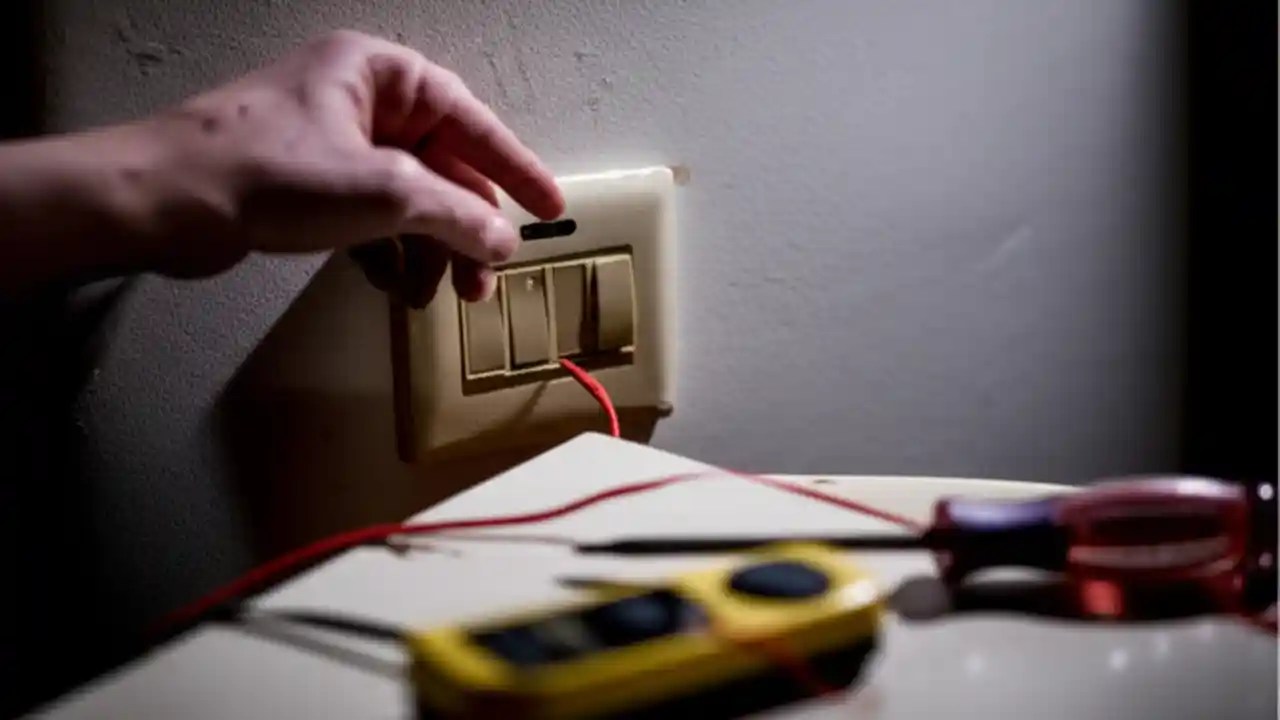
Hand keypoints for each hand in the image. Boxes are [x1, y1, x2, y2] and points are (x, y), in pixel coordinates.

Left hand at [147, 30, 562, 299]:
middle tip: (484, 283)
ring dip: (429, 250)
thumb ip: (458, 215)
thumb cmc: (271, 173)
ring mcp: (332, 144)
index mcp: (380, 73)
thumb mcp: (385, 192)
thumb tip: (504, 241)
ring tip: (433, 297)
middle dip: (465, 229)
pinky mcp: (309, 185)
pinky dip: (390, 251)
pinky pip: (372, 216)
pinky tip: (393, 285)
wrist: (164, 203)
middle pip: (441, 167)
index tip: (552, 208)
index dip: (516, 167)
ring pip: (408, 199)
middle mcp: (360, 101)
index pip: (471, 120)